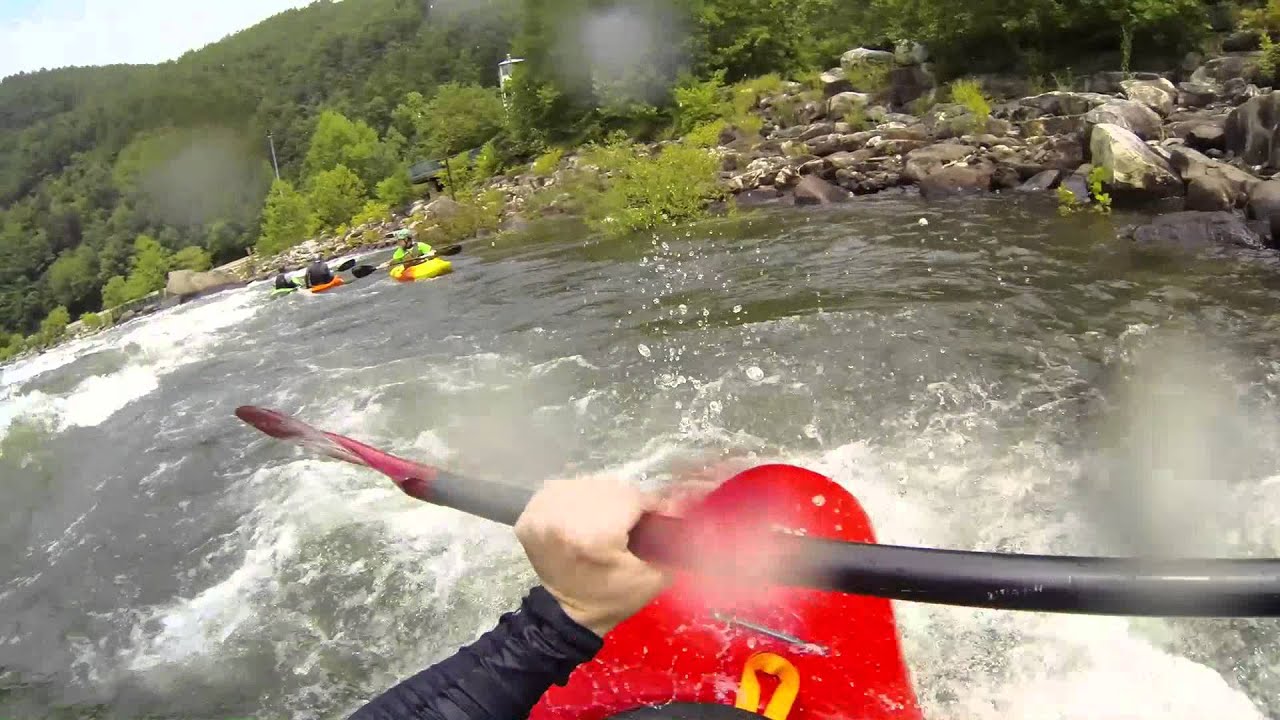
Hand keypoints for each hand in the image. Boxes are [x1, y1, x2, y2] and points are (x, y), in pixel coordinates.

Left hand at [515, 476, 670, 636]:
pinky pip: (562, 489)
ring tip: (606, 521)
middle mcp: (562, 518)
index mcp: (594, 535)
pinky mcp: (527, 517)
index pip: (633, 498)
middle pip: (609, 489)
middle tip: (630, 524)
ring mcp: (540, 515)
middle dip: (625, 504)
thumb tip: (686, 503)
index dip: (650, 506)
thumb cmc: (613, 598)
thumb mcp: (654, 575)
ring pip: (586, 484)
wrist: (568, 615)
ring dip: (601, 498)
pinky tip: (582, 517)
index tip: (658, 517)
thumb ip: (675, 538)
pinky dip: (575, 498)